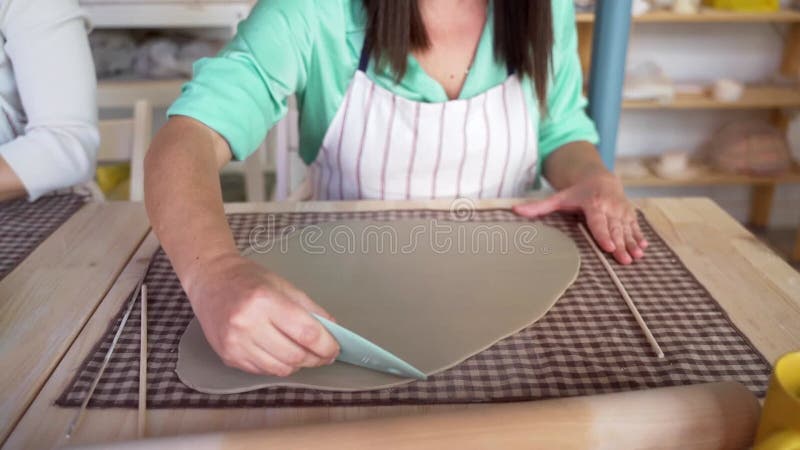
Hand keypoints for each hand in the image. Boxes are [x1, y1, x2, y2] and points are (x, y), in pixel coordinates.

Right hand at [184, 253, 339, 375]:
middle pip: (295, 355)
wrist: (210, 281)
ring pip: (280, 369)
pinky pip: (263, 371)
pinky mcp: (228, 356)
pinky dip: (278, 365)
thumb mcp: (284, 285)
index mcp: (265, 301)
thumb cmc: (248, 279)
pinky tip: (281, 353)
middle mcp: (247, 324)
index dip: (327, 345)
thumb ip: (311, 310)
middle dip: (316, 358)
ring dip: (298, 365)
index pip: (306, 333)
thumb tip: (334, 333)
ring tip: (304, 354)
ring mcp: (235, 344)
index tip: (335, 348)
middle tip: (325, 354)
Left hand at [513, 172, 647, 264]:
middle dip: (620, 245)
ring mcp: (622, 210)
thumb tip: (514, 210)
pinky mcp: (630, 214)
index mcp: (593, 203)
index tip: (607, 246)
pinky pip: (635, 226)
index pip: (598, 221)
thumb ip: (538, 206)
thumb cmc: (576, 193)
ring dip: (632, 243)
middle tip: (625, 260)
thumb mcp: (558, 197)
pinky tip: (643, 248)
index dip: (603, 234)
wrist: (601, 179)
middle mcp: (610, 206)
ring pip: (627, 229)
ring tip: (636, 256)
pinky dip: (639, 237)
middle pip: (614, 229)